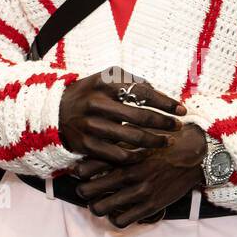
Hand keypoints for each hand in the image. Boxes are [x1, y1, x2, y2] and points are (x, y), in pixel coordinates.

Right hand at [59, 69, 185, 165]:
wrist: (55, 112)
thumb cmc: (89, 94)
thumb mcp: (105, 79)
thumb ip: (131, 82)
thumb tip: (160, 92)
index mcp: (104, 84)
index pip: (142, 92)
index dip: (165, 102)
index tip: (181, 110)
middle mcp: (96, 104)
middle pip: (140, 116)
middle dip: (164, 123)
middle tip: (179, 127)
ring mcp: (90, 125)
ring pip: (131, 137)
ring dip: (154, 141)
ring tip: (167, 142)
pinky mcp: (85, 144)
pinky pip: (117, 155)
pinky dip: (136, 156)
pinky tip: (147, 154)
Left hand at [73, 121, 207, 228]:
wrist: (196, 153)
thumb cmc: (166, 140)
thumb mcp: (142, 132)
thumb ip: (119, 136)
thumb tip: (98, 139)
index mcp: (124, 153)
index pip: (86, 167)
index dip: (79, 172)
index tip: (82, 173)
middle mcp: (129, 172)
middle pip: (88, 190)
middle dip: (83, 191)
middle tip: (87, 190)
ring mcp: (140, 191)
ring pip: (100, 208)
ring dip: (96, 207)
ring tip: (99, 203)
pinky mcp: (151, 205)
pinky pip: (122, 221)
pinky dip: (115, 218)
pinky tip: (118, 211)